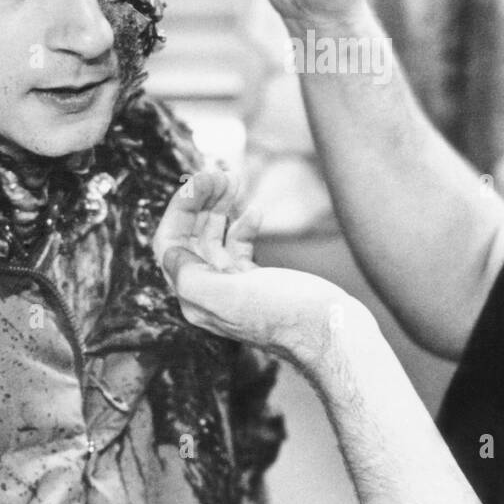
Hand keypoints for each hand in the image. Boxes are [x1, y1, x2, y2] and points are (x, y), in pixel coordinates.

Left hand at [153, 170, 365, 367]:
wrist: (333, 331)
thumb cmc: (287, 315)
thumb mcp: (232, 297)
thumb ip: (192, 278)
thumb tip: (170, 254)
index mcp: (197, 298)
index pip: (171, 245)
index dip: (181, 209)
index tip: (202, 180)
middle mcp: (210, 293)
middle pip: (190, 238)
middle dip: (201, 203)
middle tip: (220, 173)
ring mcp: (233, 287)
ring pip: (214, 238)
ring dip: (220, 208)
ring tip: (234, 181)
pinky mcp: (256, 282)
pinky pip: (238, 247)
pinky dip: (243, 225)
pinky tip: (257, 212)